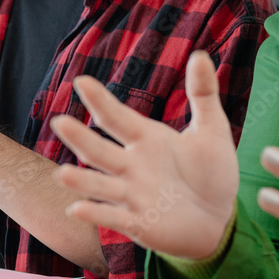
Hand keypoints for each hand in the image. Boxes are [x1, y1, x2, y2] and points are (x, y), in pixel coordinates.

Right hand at [50, 52, 239, 258]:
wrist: (219, 220)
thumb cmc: (210, 174)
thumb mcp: (212, 131)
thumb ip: (203, 95)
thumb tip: (198, 55)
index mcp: (146, 140)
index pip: (117, 118)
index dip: (101, 101)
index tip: (82, 81)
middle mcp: (131, 166)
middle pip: (100, 151)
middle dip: (80, 138)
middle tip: (59, 122)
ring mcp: (131, 195)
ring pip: (100, 185)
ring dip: (80, 181)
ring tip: (61, 174)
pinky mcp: (138, 223)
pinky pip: (112, 217)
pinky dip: (95, 213)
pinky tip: (77, 209)